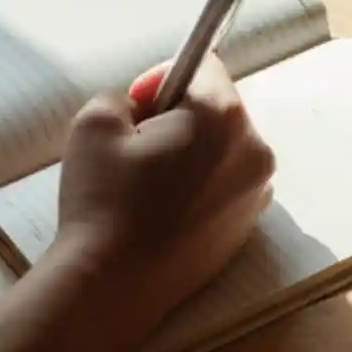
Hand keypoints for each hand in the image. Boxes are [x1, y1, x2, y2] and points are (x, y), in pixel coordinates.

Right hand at [56, 56, 274, 322]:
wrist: (114, 286)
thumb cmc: (103, 202)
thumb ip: (123, 95)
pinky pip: (225, 184)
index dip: (163, 76)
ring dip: (191, 151)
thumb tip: (143, 107)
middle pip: (218, 108)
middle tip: (137, 145)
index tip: (139, 104)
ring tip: (148, 181)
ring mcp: (257, 192)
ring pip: (223, 148)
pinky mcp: (248, 226)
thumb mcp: (95, 123)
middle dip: (179, 115)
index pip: (205, 65)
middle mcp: (254, 150)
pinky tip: (163, 208)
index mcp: (223, 117)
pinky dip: (200, 185)